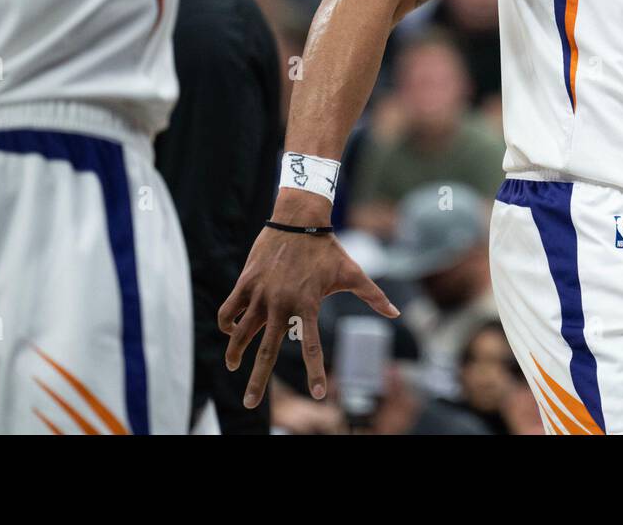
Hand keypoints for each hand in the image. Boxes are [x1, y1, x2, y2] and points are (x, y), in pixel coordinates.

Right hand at [218, 196, 398, 408]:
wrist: (298, 219)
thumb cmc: (326, 248)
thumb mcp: (351, 272)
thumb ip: (372, 295)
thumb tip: (395, 314)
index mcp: (308, 305)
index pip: (312, 347)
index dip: (315, 372)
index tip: (318, 395)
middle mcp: (281, 304)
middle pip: (266, 351)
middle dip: (257, 381)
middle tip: (251, 404)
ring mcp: (260, 293)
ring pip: (241, 332)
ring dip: (235, 352)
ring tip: (231, 366)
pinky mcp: (246, 282)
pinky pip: (229, 309)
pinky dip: (227, 323)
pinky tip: (230, 331)